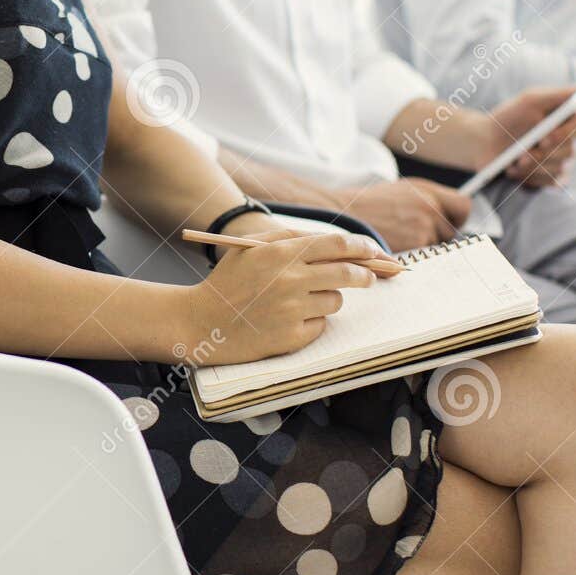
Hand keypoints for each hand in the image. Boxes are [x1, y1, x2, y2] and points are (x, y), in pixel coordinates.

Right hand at [185, 230, 383, 363]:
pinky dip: (312, 323)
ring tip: (298, 302)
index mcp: (281, 252)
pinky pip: (321, 326)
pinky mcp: (292, 337)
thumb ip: (292, 238)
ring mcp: (292, 310)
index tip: (374, 253)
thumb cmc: (229, 282)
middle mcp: (290, 280)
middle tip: (367, 278)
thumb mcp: (252, 248)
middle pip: (348, 274)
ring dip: (327, 299)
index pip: (338, 245)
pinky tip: (286, 321)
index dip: (363, 248)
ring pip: (335, 301)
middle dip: (364, 275)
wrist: (202, 322)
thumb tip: (338, 244)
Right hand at [338, 179, 470, 253]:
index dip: (456, 216)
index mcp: (428, 191)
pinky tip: (394, 245)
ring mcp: (423, 228)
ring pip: (436, 246)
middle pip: (450, 231)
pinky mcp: (413, 246)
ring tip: (398, 237)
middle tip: (412, 232)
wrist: (343, 214)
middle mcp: (430, 208)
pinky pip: (421, 256)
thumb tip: (449, 214)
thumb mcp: (403, 190)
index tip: (447, 221)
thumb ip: (428, 199)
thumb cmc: (370, 204)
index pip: (463, 207)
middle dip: (436, 234)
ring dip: (422, 246)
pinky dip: (410, 254)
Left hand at [481, 86, 575, 188]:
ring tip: (513, 161)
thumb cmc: (509, 117)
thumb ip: (562, 95)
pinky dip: (532, 178)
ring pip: (559, 168)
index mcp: (570, 118)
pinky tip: (516, 170)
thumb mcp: (532, 100)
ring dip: (533, 166)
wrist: (486, 143)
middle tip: (520, 155)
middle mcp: (571, 139)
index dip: (564, 135)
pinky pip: (552, 182)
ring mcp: (564, 160)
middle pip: (570, 151)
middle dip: (542, 154)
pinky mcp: (553, 177)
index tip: (543, 138)